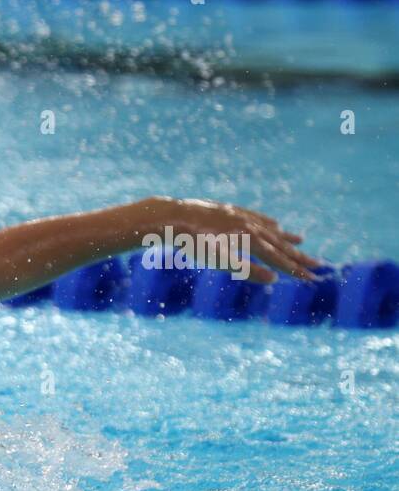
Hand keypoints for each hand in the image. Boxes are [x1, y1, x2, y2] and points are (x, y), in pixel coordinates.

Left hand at [152, 197, 321, 283]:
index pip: (278, 259)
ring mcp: (240, 216)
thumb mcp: (219, 261)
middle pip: (279, 244)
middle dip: (298, 256)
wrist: (172, 216)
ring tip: (301, 241)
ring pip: (269, 229)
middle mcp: (250, 224)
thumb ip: (247, 270)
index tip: (312, 279)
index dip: (295, 270)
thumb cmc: (193, 243)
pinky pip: (256, 217)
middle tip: (318, 265)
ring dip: (285, 237)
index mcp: (250, 238)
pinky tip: (274, 224)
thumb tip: (274, 279)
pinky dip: (268, 223)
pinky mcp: (228, 210)